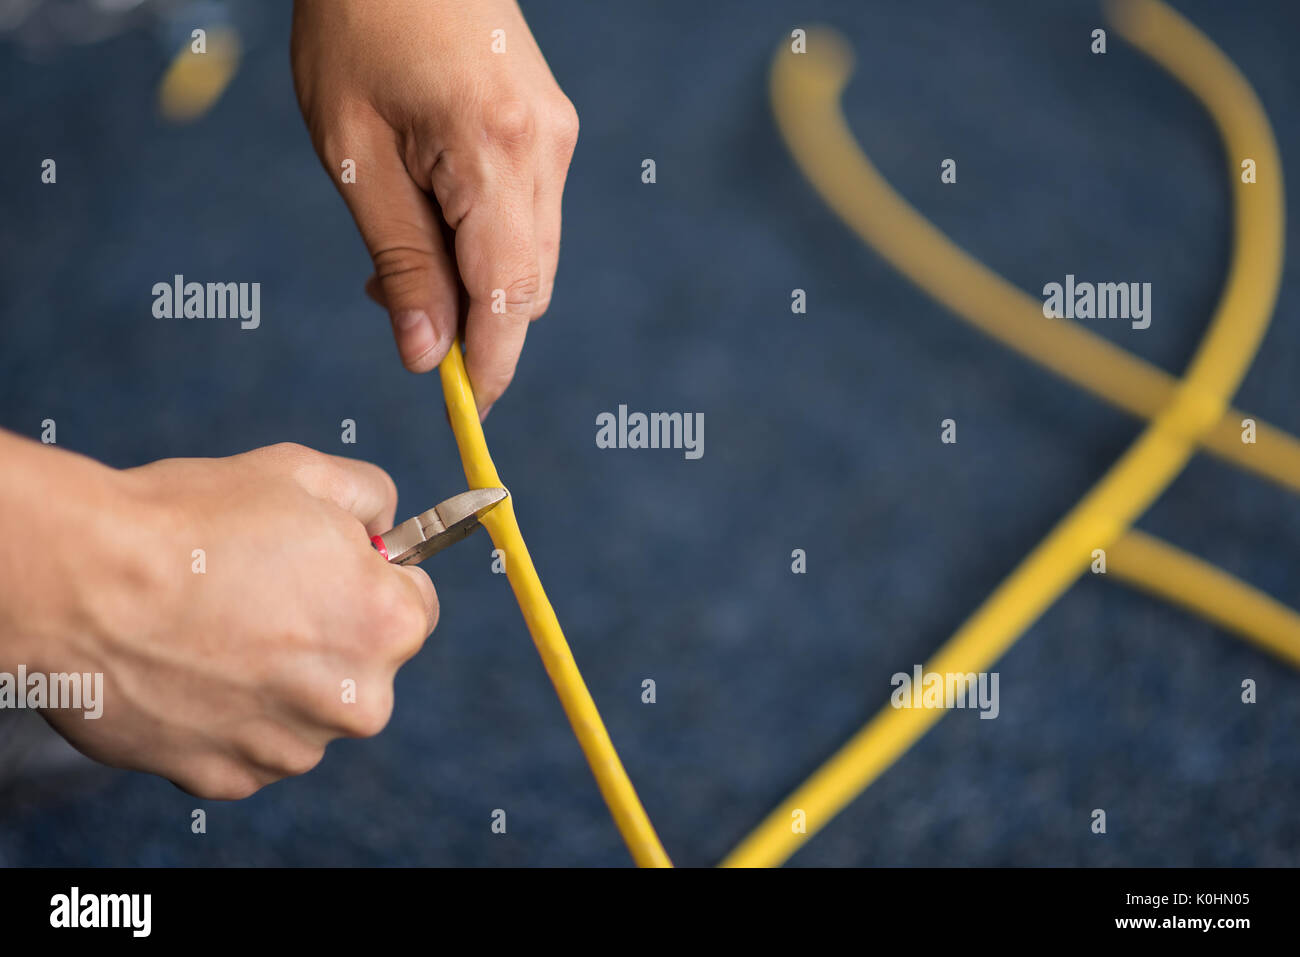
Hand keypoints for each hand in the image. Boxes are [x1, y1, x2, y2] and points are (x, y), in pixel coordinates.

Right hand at [33, 443, 436, 799]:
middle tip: (258, 594)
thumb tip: (387, 523)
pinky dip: (227, 716)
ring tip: (213, 630)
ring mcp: (293, 749)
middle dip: (326, 633)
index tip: (326, 569)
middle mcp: (358, 701)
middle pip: (363, 664)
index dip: (370, 578)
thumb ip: (371, 497)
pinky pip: (249, 745)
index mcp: (390, 625)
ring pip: (306, 708)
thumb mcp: (304, 474)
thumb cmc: (195, 521)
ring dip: (278, 679)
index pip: (413, 605)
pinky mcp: (230, 779)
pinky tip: (187, 672)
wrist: (83, 583)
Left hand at [291, 0, 579, 417]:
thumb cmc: (357, 28)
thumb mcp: (355, 154)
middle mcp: (546, 152)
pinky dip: (489, 246)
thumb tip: (429, 357)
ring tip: (403, 263)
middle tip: (401, 319)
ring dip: (479, 287)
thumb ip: (400, 261)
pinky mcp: (551, 130)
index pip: (510, 299)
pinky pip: (530, 220)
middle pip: (530, 288)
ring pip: (533, 259)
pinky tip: (433, 221)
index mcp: (496, 153)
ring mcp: (556, 140)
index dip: (491, 366)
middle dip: (477, 328)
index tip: (467, 413)